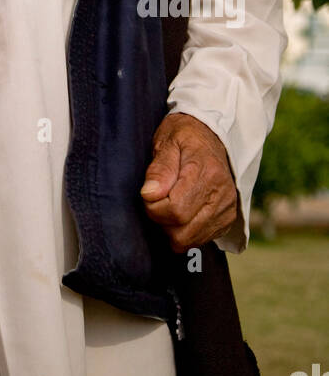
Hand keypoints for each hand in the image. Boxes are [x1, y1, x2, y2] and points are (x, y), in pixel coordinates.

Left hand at [140, 112, 237, 252]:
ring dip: (172, 228)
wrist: (210, 134)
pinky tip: (182, 210)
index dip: (154, 208)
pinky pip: (200, 240)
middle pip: (183, 232)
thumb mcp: (167, 141)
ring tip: (169, 203)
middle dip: (161, 221)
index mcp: (207, 172)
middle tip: (157, 199)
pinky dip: (185, 231)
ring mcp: (227, 209)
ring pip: (190, 240)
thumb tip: (149, 195)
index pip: (176, 210)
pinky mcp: (228, 219)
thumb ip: (159, 169)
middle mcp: (222, 195)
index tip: (148, 193)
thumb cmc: (184, 136)